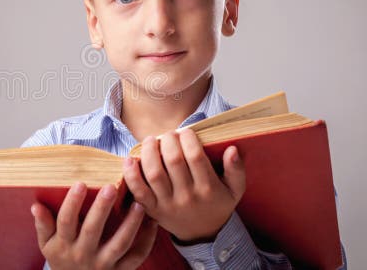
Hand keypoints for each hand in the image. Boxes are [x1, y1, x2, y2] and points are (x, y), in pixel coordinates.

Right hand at [31, 182, 158, 269]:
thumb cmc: (61, 258)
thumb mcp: (47, 244)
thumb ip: (43, 225)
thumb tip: (35, 206)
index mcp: (64, 245)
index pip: (66, 222)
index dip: (72, 203)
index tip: (79, 183)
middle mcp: (84, 255)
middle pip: (93, 230)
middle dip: (101, 209)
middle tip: (110, 187)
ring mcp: (104, 264)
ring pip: (119, 244)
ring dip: (130, 224)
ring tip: (138, 205)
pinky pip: (136, 257)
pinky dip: (147, 241)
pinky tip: (152, 222)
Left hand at [122, 129, 245, 242]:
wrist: (202, 234)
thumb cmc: (217, 204)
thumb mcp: (234, 190)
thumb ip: (236, 170)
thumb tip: (232, 149)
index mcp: (208, 189)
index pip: (195, 157)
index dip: (188, 139)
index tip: (186, 132)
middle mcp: (187, 197)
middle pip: (173, 161)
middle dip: (168, 141)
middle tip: (168, 135)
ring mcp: (167, 204)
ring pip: (154, 173)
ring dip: (149, 152)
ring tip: (150, 140)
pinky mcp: (152, 210)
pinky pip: (138, 191)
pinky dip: (131, 175)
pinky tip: (130, 159)